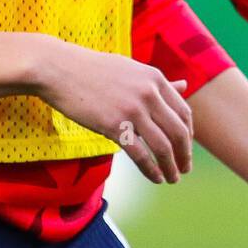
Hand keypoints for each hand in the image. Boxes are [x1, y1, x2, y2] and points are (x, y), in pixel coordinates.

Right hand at [36, 40, 192, 183]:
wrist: (59, 68)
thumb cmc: (92, 69)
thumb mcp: (131, 70)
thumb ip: (158, 82)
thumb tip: (185, 85)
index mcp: (155, 78)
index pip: (184, 112)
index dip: (188, 135)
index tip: (185, 148)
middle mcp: (149, 93)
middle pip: (179, 131)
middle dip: (184, 154)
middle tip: (185, 168)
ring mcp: (132, 109)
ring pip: (163, 146)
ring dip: (171, 167)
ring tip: (172, 178)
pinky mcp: (114, 125)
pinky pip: (141, 154)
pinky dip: (151, 170)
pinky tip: (155, 178)